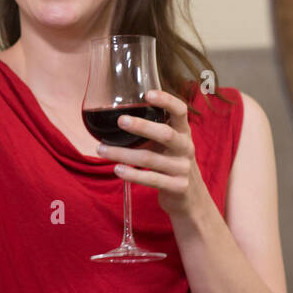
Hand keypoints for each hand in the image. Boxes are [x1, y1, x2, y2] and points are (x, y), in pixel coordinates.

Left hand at [96, 88, 210, 220]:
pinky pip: (153, 179)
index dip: (166, 100)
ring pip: (151, 159)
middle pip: (165, 134)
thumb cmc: (171, 164)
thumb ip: (151, 131)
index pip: (180, 111)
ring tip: (101, 149)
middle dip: (142, 126)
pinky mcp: (178, 187)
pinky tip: (117, 170)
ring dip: (123, 154)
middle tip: (120, 120)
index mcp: (183, 132)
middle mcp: (186, 148)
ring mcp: (183, 168)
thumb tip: (117, 115)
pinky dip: (133, 174)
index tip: (147, 93)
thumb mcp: (168, 145)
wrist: (191, 198)